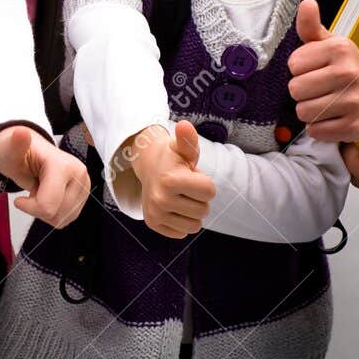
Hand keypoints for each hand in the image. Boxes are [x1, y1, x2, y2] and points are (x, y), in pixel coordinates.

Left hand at [0, 125, 89, 228]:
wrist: (29, 152)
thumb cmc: (18, 153)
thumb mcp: (9, 150)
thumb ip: (15, 144)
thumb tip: (21, 132)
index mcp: (64, 165)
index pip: (48, 205)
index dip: (29, 207)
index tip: (19, 198)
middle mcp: (80, 175)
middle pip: (56, 214)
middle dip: (38, 209)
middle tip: (31, 192)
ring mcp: (84, 185)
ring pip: (63, 219)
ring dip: (45, 212)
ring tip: (40, 192)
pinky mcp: (84, 195)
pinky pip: (67, 218)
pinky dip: (53, 213)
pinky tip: (47, 197)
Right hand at [130, 120, 215, 239]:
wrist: (148, 167)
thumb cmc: (173, 158)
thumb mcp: (183, 147)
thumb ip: (188, 139)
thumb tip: (184, 126)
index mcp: (170, 180)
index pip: (210, 192)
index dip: (205, 183)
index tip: (192, 176)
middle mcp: (161, 199)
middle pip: (203, 211)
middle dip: (199, 199)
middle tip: (185, 187)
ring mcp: (156, 213)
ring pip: (194, 225)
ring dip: (192, 212)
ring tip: (181, 197)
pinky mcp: (153, 224)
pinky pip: (182, 233)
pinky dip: (182, 222)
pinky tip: (173, 207)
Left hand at [287, 0, 358, 142]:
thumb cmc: (347, 67)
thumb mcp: (330, 43)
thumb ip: (310, 26)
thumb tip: (307, 3)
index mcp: (341, 49)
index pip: (293, 64)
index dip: (300, 69)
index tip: (316, 69)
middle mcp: (349, 74)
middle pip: (295, 90)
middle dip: (303, 91)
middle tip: (320, 89)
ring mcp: (354, 102)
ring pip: (303, 112)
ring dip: (309, 110)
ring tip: (326, 103)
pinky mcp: (355, 127)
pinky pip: (315, 131)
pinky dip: (319, 127)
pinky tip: (333, 117)